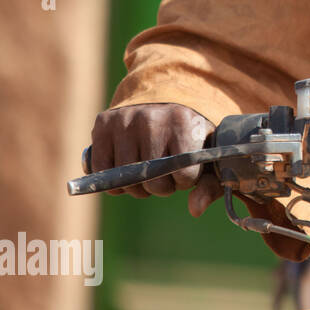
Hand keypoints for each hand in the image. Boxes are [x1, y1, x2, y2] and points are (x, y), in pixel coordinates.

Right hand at [87, 103, 221, 216]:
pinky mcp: (103, 123)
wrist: (165, 98)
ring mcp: (125, 120)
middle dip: (161, 187)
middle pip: (153, 182)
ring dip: (137, 185)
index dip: (184, 181)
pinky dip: (112, 180)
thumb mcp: (207, 152)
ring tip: (147, 171)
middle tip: (165, 174)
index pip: (183, 176)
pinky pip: (101, 170)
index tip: (184, 171)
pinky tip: (126, 171)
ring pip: (126, 180)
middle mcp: (152, 118)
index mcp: (184, 122)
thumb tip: (195, 210)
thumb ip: (209, 184)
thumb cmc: (190, 133)